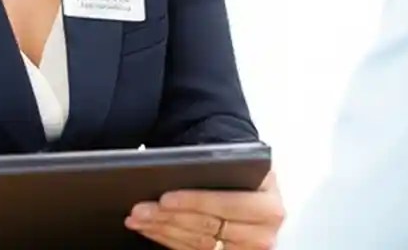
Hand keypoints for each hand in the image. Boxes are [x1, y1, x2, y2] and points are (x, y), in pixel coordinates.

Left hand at [125, 171, 284, 249]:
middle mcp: (263, 233)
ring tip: (139, 217)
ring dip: (162, 230)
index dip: (193, 201)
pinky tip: (151, 228)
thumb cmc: (240, 174)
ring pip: (197, 242)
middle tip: (140, 209)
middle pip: (207, 227)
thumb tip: (177, 171)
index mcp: (269, 205)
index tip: (165, 198)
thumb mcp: (237, 166)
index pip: (226, 204)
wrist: (250, 188)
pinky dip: (168, 239)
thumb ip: (219, 169)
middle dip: (168, 217)